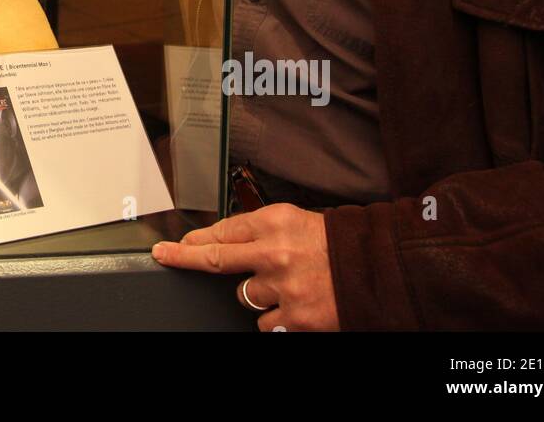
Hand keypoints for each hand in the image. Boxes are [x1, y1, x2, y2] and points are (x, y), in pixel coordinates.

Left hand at [152, 204, 339, 330]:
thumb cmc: (336, 243)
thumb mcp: (294, 221)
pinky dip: (274, 316)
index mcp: (274, 222)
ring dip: (256, 292)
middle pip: (215, 259)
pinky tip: (293, 303)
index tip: (172, 244)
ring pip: (244, 296)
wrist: (376, 269)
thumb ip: (260, 229)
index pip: (221, 231)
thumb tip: (224, 240)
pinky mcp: (294, 317)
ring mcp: (282, 287)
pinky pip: (265, 321)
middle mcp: (273, 253)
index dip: (193, 240)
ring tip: (284, 283)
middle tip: (167, 257)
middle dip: (185, 258)